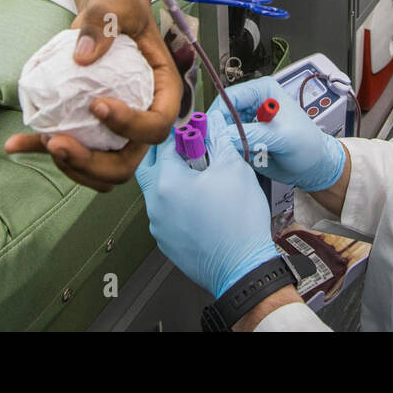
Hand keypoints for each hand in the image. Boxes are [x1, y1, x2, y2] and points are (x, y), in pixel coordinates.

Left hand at [5, 0, 180, 191]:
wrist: (107, 16)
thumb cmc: (121, 9)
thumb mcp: (116, 6)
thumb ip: (103, 24)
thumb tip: (81, 58)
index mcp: (162, 93)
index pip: (157, 124)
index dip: (131, 126)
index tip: (97, 105)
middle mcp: (143, 119)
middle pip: (129, 161)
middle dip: (94, 163)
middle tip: (59, 142)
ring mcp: (118, 131)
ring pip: (104, 169)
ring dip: (74, 167)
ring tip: (45, 142)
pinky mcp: (91, 130)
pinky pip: (73, 150)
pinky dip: (42, 150)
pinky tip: (15, 143)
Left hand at [135, 109, 279, 298]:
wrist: (243, 267)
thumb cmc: (238, 223)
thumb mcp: (233, 168)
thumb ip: (218, 140)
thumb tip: (212, 125)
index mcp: (166, 183)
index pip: (165, 144)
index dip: (183, 133)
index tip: (195, 130)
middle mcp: (155, 205)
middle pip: (149, 166)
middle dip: (166, 153)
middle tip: (188, 148)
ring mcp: (158, 226)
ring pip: (156, 191)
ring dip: (172, 178)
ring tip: (199, 176)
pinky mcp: (166, 241)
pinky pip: (165, 212)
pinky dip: (176, 201)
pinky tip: (199, 201)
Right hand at [208, 76, 346, 191]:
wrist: (314, 166)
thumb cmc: (307, 145)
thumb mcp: (282, 137)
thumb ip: (254, 134)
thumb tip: (226, 135)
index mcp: (262, 91)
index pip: (229, 97)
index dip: (218, 114)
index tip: (213, 132)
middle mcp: (251, 103)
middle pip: (221, 113)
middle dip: (219, 130)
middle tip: (219, 146)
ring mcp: (246, 121)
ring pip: (222, 129)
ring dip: (223, 142)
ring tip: (232, 154)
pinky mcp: (244, 137)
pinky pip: (227, 143)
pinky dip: (229, 151)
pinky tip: (238, 158)